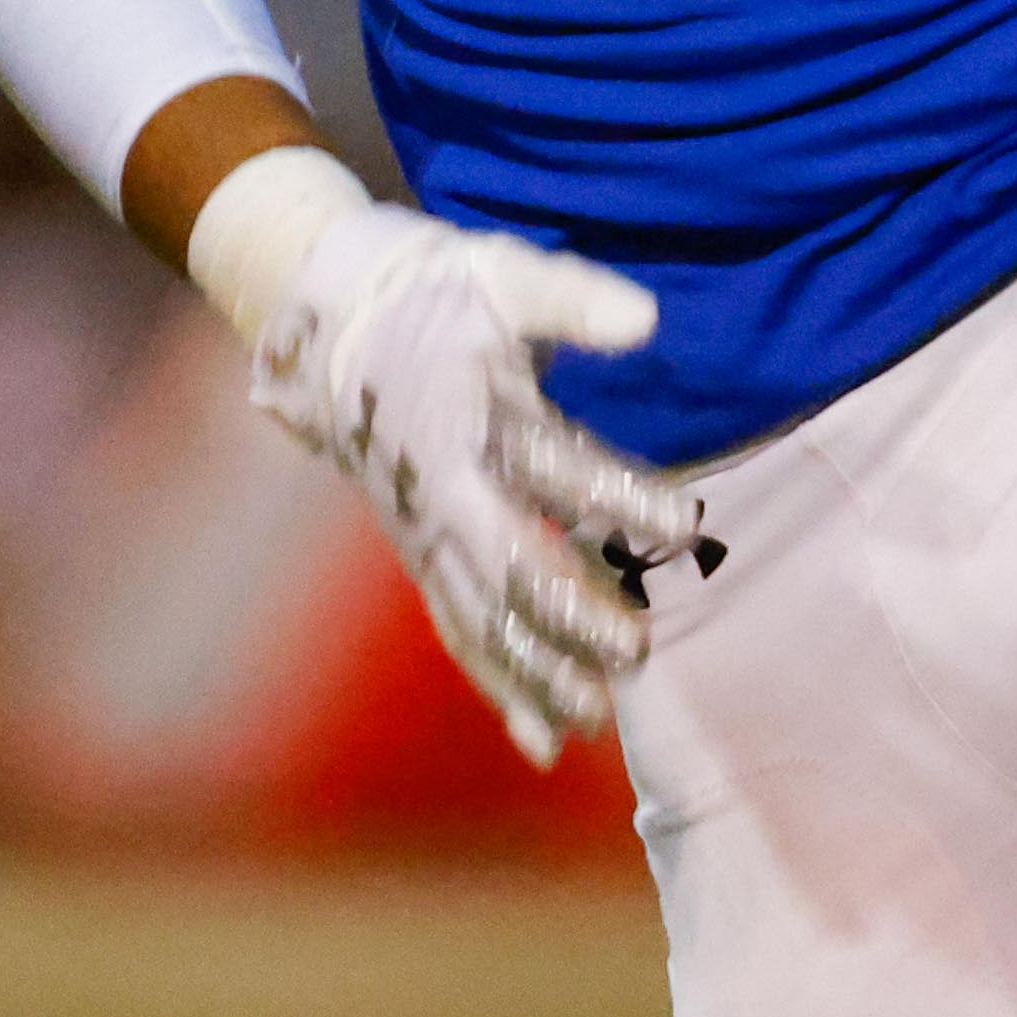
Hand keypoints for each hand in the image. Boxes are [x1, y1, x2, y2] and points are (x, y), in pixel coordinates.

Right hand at [200, 157, 703, 762]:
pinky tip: (547, 744)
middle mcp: (444, 489)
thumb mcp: (501, 273)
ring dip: (537, 671)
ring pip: (481, 617)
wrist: (332, 323)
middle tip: (637, 650)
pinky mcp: (426, 558)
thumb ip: (572, 300)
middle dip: (570, 615)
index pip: (553, 463)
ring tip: (597, 718)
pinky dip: (502, 688)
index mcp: (470, 415)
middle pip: (508, 565)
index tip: (685, 520)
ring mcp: (428, 533)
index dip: (617, 494)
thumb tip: (647, 321)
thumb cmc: (434, 293)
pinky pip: (461, 632)